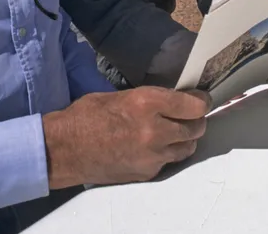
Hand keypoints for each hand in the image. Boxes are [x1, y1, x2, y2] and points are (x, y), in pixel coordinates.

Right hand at [42, 86, 210, 187]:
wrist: (65, 150)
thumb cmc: (86, 116)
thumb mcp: (120, 96)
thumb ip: (149, 99)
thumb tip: (171, 100)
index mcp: (147, 103)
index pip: (194, 105)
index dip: (201, 101)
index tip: (201, 99)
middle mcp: (155, 130)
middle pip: (196, 127)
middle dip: (196, 119)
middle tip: (189, 114)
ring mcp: (153, 155)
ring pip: (188, 147)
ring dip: (185, 138)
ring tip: (175, 131)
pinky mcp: (147, 172)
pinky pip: (169, 161)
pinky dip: (167, 153)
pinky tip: (155, 146)